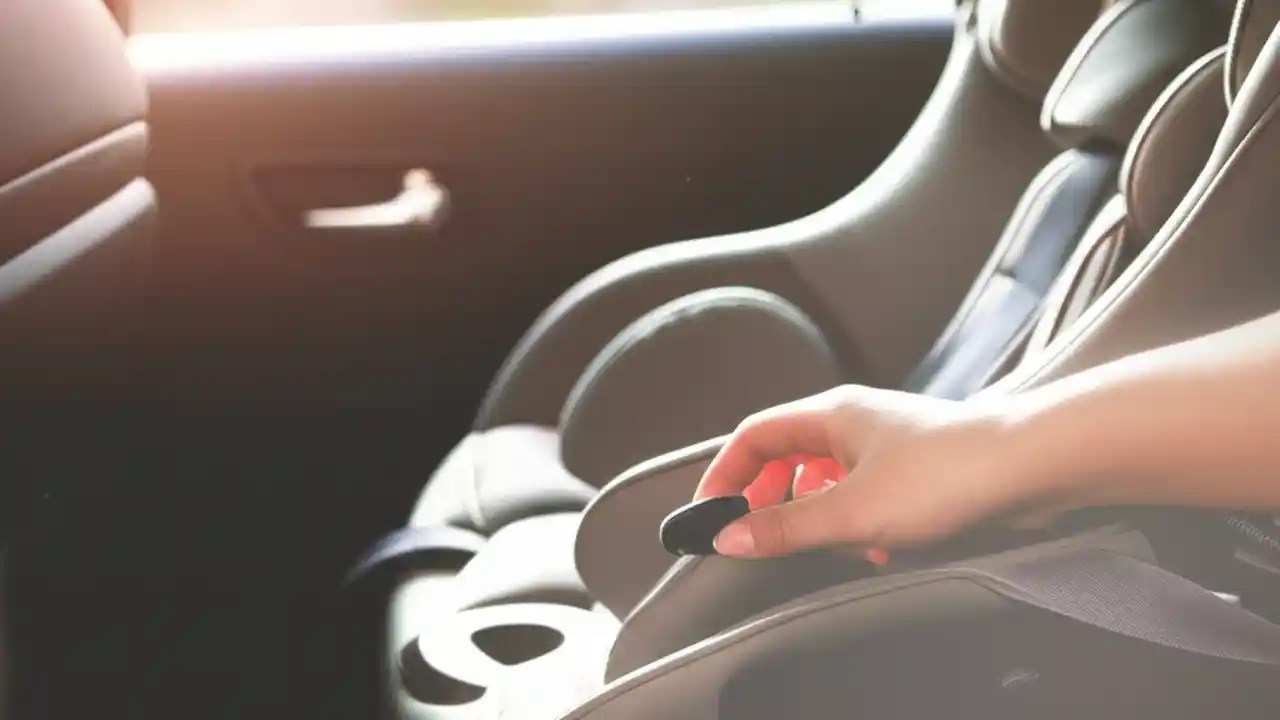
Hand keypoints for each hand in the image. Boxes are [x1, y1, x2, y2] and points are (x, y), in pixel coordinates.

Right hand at [694, 386, 1062, 557]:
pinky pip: (866, 495)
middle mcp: (854, 421)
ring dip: (824, 518)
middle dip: (776, 503)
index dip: (725, 474)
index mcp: (830, 414)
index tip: (711, 513)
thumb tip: (728, 537)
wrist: (1032, 465)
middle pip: (788, 458)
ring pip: (828, 481)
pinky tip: (884, 547)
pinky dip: (861, 522)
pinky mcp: (915, 468)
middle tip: (767, 537)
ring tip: (843, 545)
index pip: (754, 435)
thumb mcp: (851, 512)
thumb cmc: (946, 473)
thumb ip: (786, 527)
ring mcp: (886, 443)